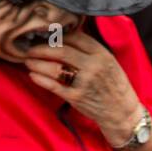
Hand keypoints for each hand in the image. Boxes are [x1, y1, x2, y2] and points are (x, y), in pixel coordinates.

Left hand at [23, 30, 145, 146]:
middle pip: (61, 50)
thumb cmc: (115, 87)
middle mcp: (93, 67)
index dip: (57, 35)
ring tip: (28, 61)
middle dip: (41, 48)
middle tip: (30, 48)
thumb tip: (67, 36)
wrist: (122, 114)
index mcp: (102, 55)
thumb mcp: (110, 63)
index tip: (46, 36)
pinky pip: (53, 85)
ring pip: (54, 67)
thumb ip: (91, 50)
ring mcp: (84, 83)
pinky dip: (40, 79)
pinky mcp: (76, 98)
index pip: (74, 37)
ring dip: (37, 63)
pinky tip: (33, 75)